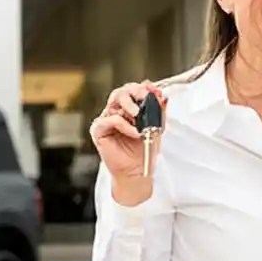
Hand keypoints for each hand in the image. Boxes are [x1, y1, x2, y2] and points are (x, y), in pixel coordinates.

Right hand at [88, 81, 164, 205]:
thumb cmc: (144, 151)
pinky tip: (135, 133)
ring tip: (140, 118)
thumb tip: (162, 96)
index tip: (155, 93)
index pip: (132, 90)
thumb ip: (159, 111)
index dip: (143, 89)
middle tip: (146, 98)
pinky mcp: (99, 130)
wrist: (137, 171)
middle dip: (136, 91)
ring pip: (115, 100)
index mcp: (128, 109)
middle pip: (121, 91)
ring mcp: (106, 119)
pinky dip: (125, 124)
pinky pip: (111, 120)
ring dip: (131, 107)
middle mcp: (115, 111)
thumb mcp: (157, 127)